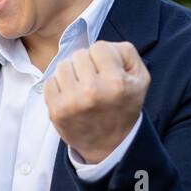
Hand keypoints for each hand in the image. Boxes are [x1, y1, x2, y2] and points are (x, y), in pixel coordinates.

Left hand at [44, 40, 149, 163]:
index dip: (103, 58)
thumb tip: (99, 46)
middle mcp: (92, 92)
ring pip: (63, 66)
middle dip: (87, 65)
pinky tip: (71, 97)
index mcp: (116, 82)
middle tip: (95, 82)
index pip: (99, 47)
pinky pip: (50, 81)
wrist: (110, 144)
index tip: (107, 72)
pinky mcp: (56, 111)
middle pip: (79, 55)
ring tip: (82, 88)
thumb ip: (125, 52)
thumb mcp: (140, 78)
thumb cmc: (123, 105)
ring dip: (72, 74)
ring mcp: (72, 102)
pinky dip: (59, 86)